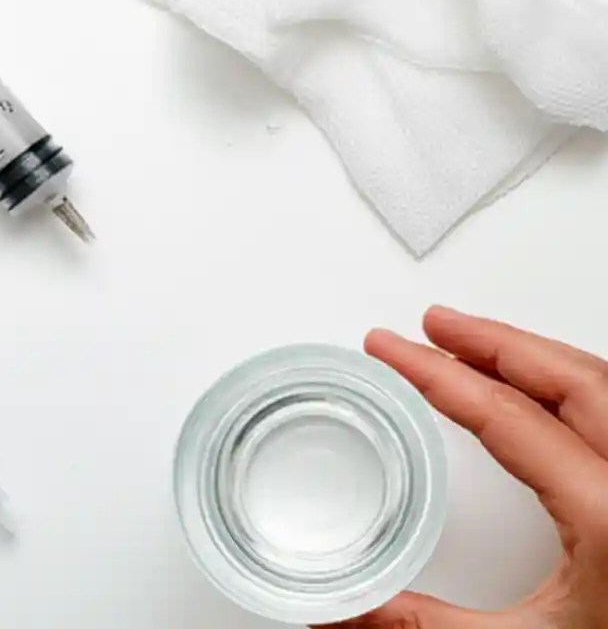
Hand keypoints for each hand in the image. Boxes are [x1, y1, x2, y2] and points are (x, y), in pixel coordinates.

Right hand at [318, 306, 607, 627]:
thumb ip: (424, 625)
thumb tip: (343, 614)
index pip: (508, 415)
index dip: (439, 373)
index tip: (392, 347)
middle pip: (572, 377)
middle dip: (492, 341)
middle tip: (431, 325)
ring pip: (607, 386)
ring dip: (536, 356)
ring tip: (479, 345)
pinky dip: (576, 387)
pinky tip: (547, 396)